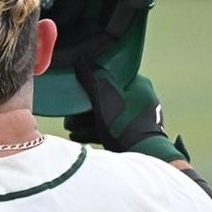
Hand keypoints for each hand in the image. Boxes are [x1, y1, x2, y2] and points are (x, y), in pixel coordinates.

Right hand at [64, 60, 189, 163]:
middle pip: (107, 98)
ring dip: (86, 122)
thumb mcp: (103, 97)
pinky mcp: (134, 135)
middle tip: (70, 115)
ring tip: (71, 128)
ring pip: (108, 115)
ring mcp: (139, 118)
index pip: (113, 77)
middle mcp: (141, 100)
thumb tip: (81, 58)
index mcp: (139, 85)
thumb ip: (90, 78)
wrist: (141, 153)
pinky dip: (95, 131)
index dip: (93, 81)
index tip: (78, 88)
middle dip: (84, 108)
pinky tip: (79, 136)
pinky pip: (112, 129)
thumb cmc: (123, 122)